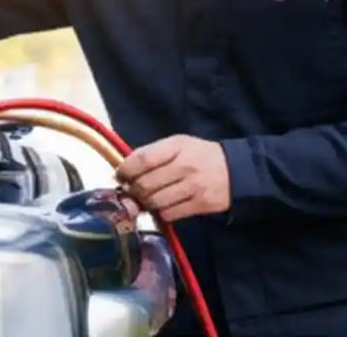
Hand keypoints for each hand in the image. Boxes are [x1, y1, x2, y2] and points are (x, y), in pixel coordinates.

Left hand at [115, 134, 230, 221]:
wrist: (239, 170)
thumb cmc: (201, 156)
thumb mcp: (179, 145)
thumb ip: (152, 154)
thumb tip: (125, 170)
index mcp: (176, 147)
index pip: (141, 160)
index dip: (125, 171)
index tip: (120, 176)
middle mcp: (184, 166)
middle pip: (145, 184)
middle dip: (133, 190)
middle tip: (132, 191)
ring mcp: (193, 187)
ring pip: (155, 201)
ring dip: (145, 204)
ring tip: (146, 200)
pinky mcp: (201, 204)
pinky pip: (170, 214)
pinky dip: (161, 213)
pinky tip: (163, 207)